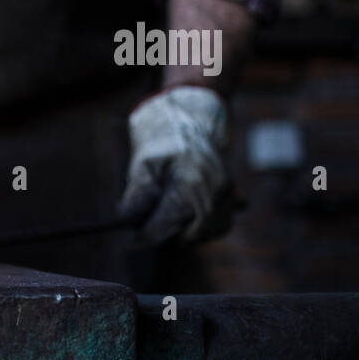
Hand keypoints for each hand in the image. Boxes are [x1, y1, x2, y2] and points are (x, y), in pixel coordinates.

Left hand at [118, 86, 232, 245]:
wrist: (191, 118)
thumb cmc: (162, 139)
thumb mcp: (142, 164)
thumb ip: (136, 195)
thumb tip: (127, 220)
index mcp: (190, 182)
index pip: (167, 222)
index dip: (147, 235)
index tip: (133, 241)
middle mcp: (214, 189)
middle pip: (193, 233)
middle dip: (169, 236)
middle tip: (149, 232)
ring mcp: (227, 191)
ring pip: (211, 229)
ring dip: (189, 234)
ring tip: (166, 223)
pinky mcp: (232, 192)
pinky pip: (222, 221)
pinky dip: (206, 226)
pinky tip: (188, 220)